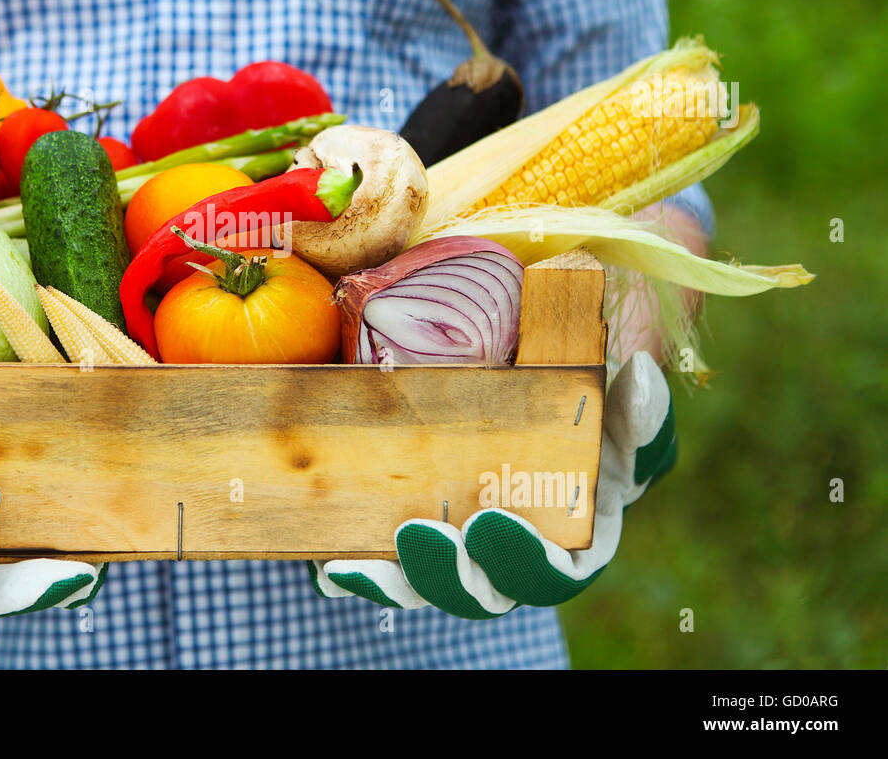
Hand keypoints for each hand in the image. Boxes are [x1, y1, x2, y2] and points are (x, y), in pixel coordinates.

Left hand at [309, 352, 674, 616]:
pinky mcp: (401, 535)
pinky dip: (352, 570)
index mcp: (570, 542)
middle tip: (423, 533)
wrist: (518, 391)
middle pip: (480, 591)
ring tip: (361, 561)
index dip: (524, 560)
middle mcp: (507, 557)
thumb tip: (638, 374)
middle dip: (450, 573)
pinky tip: (327, 562)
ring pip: (422, 586)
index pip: (555, 573)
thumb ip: (636, 406)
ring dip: (394, 579)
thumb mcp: (615, 414)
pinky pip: (377, 565)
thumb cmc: (579, 418)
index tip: (490, 521)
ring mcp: (453, 550)